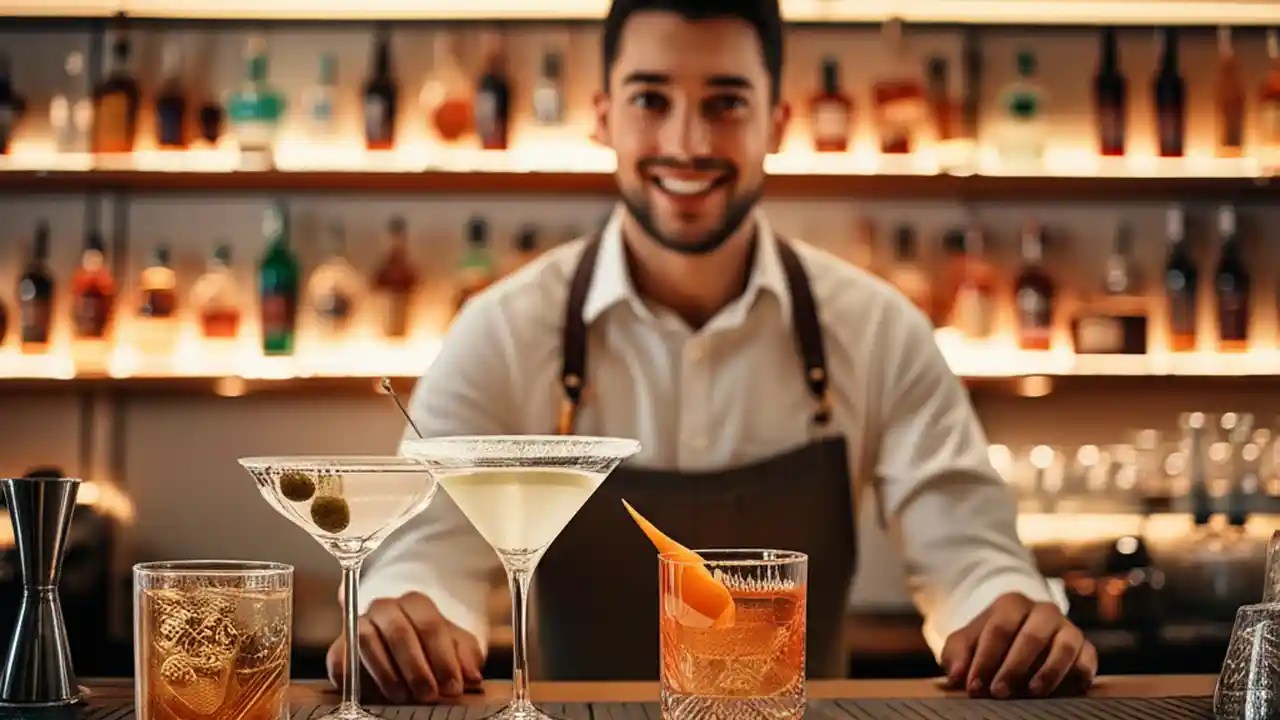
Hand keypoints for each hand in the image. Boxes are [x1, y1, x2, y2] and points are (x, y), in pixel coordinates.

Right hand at [327, 592, 485, 703]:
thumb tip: (472, 677)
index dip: (443, 659)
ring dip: (387, 673)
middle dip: (416, 668)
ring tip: (403, 696)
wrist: (398, 636)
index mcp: (416, 603)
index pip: (430, 626)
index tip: (453, 687)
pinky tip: (369, 695)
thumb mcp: (455, 646)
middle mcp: (385, 608)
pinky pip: (340, 658)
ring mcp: (359, 623)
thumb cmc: (431, 644)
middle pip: (399, 632)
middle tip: (429, 695)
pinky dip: (351, 677)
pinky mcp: (340, 645)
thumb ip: (465, 657)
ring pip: (368, 641)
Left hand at [940, 592, 1096, 698]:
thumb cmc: (990, 643)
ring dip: (1048, 672)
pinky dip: (1077, 676)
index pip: (999, 629)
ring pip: (1063, 647)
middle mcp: (1043, 611)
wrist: (1021, 638)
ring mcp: (1067, 628)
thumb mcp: (967, 643)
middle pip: (1031, 637)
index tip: (974, 685)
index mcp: (1012, 604)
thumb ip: (957, 655)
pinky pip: (1087, 661)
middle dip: (1013, 667)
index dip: (985, 659)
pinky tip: (1062, 693)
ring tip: (1032, 692)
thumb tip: (956, 676)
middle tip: (998, 692)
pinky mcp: (1085, 648)